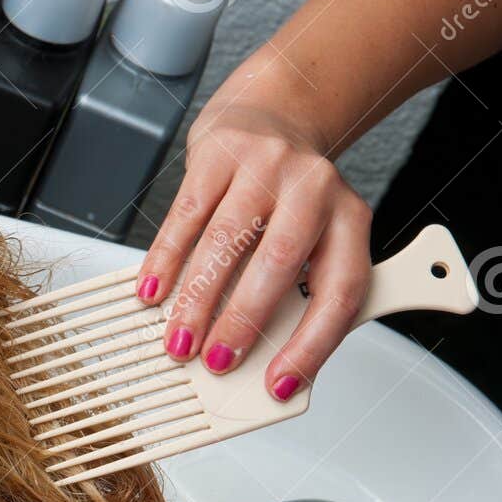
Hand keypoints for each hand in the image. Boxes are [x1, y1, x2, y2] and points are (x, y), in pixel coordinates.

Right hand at [137, 100, 372, 402]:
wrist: (273, 116)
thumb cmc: (289, 194)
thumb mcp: (313, 238)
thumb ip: (295, 293)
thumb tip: (258, 361)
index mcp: (349, 220)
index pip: (340, 291)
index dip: (312, 344)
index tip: (279, 384)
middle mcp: (314, 188)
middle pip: (280, 262)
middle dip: (243, 321)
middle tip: (216, 361)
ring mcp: (266, 166)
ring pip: (227, 240)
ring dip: (197, 299)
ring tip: (179, 339)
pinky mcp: (219, 153)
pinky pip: (187, 214)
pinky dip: (165, 259)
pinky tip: (152, 290)